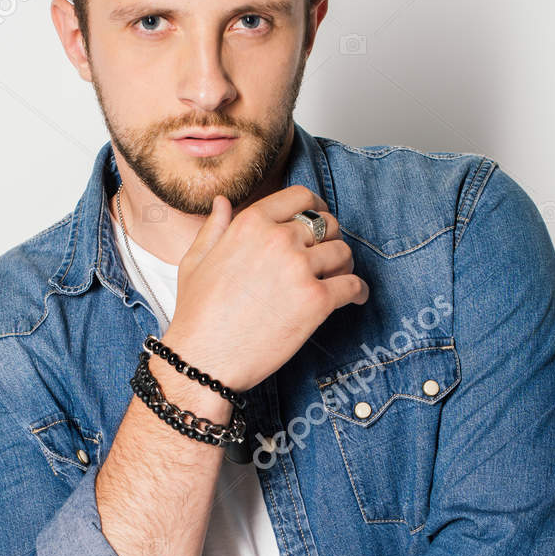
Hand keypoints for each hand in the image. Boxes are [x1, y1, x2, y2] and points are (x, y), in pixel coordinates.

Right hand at [165, 186, 369, 390]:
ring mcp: (300, 268)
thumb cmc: (197, 314)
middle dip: (331, 239)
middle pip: (327, 225)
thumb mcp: (195, 261)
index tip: (319, 220)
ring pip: (343, 253)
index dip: (315, 206)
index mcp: (251, 223)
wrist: (204, 359)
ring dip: (344, 265)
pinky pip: (353, 285)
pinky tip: (355, 297)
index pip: (300, 196)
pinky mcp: (316, 300)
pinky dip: (359, 291)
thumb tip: (223, 202)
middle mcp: (278, 239)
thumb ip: (214, 227)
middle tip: (328, 258)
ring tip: (338, 279)